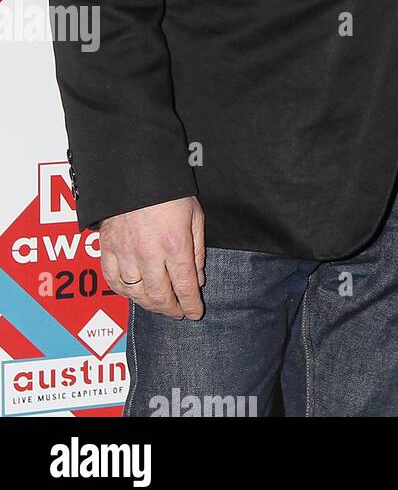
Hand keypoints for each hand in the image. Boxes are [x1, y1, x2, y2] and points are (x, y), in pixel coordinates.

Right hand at [99, 197, 205, 318]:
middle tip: (179, 313)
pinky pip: (113, 281)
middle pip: (160, 295)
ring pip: (136, 293)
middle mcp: (149, 254)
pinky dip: (124, 293)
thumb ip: (197, 249)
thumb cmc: (170, 193)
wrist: (136, 175)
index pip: (185, 285)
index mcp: (175, 245)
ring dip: (149, 305)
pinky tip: (134, 294)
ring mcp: (126, 254)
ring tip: (160, 306)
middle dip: (171, 309)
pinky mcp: (107, 250)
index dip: (191, 304)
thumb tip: (197, 278)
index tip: (195, 314)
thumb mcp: (195, 216)